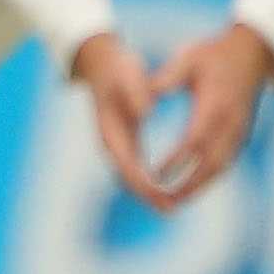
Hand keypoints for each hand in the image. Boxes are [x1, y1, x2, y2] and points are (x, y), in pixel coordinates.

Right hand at [69, 32, 171, 209]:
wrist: (102, 64)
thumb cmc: (117, 68)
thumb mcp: (127, 75)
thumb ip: (137, 92)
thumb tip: (148, 110)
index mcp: (110, 130)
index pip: (127, 164)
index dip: (143, 181)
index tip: (160, 194)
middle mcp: (112, 142)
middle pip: (127, 177)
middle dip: (147, 195)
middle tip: (170, 209)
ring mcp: (117, 144)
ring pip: (131, 177)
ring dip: (149, 193)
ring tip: (171, 206)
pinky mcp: (126, 142)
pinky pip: (136, 168)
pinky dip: (149, 181)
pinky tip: (165, 188)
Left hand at [148, 23, 273, 208]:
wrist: (252, 52)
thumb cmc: (214, 53)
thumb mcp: (188, 57)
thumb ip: (166, 78)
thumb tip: (144, 97)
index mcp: (215, 104)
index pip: (193, 140)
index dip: (176, 161)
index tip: (155, 175)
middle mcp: (231, 123)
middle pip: (210, 163)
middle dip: (188, 185)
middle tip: (164, 202)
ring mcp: (240, 131)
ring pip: (220, 167)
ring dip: (199, 187)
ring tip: (174, 201)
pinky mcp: (242, 134)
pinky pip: (226, 162)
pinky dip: (209, 177)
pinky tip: (191, 186)